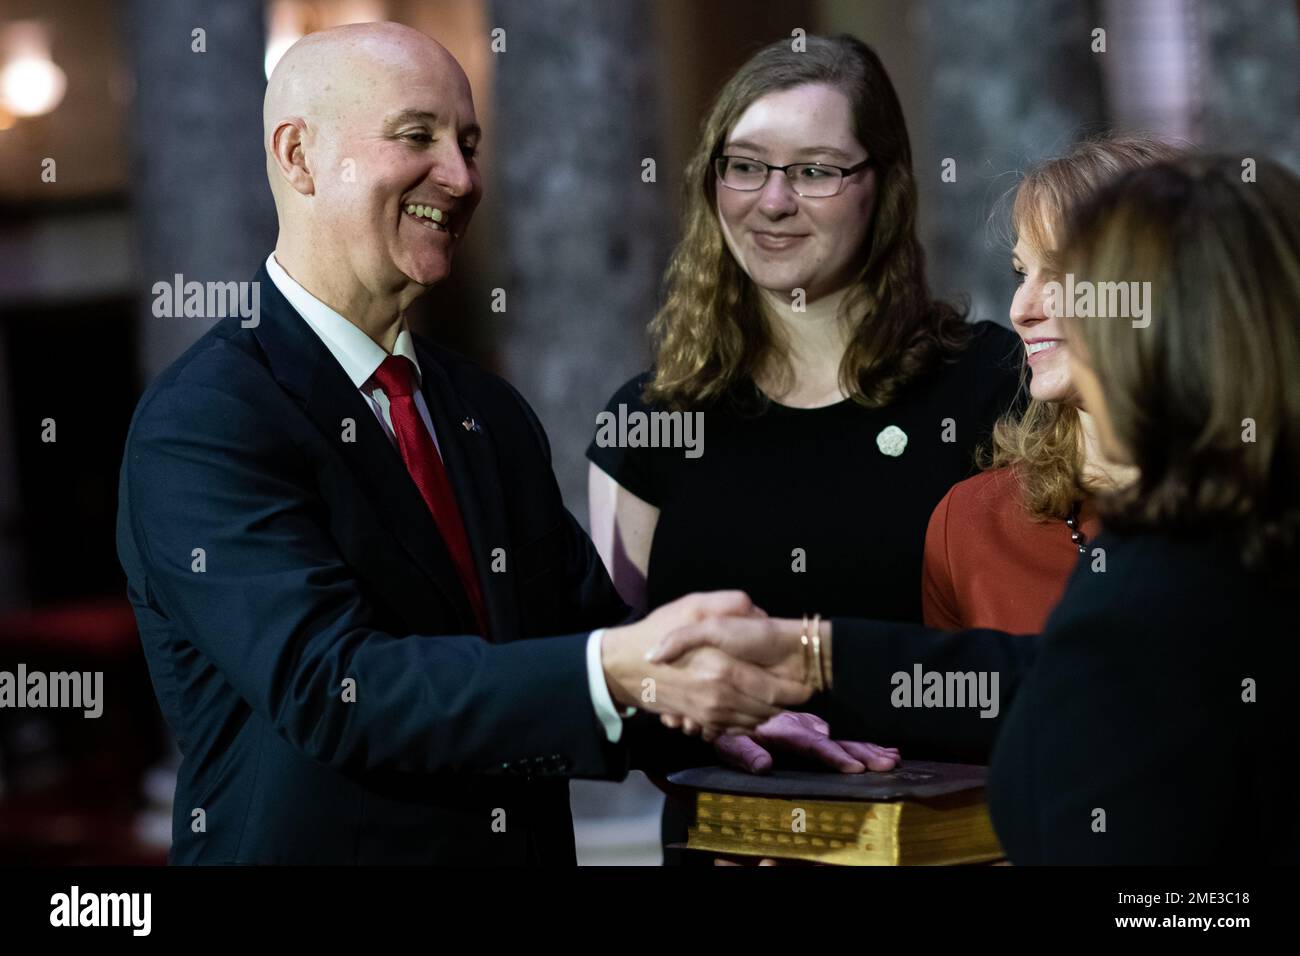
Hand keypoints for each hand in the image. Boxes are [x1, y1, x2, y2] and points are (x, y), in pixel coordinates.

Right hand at [600, 592, 809, 739]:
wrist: (622, 665)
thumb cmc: (658, 631)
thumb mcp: (694, 605)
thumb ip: (731, 605)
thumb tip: (761, 612)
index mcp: (723, 670)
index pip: (775, 692)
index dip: (796, 691)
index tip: (808, 684)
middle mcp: (718, 698)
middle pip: (768, 712)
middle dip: (785, 704)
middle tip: (796, 691)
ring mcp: (707, 714)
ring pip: (752, 723)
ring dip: (767, 713)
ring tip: (774, 698)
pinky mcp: (698, 721)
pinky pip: (733, 730)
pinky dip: (745, 723)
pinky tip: (747, 707)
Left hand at [711, 712, 898, 773]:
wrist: (724, 697)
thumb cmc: (724, 725)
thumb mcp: (728, 740)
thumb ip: (744, 752)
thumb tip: (763, 766)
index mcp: (783, 728)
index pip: (814, 743)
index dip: (835, 755)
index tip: (856, 767)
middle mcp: (801, 724)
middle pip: (837, 739)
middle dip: (864, 751)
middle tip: (889, 764)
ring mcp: (809, 725)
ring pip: (844, 736)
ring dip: (869, 747)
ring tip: (893, 758)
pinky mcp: (812, 727)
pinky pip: (841, 735)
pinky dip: (864, 742)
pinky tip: (885, 749)